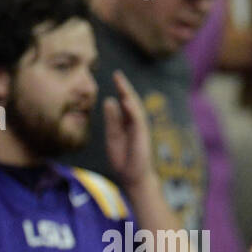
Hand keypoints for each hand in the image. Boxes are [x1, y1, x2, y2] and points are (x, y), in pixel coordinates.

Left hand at [103, 70, 154, 190]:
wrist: (132, 177)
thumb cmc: (124, 159)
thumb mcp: (113, 136)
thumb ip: (112, 119)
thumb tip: (109, 100)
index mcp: (128, 124)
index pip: (125, 104)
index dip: (121, 90)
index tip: (116, 76)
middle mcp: (136, 124)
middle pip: (131, 102)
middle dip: (125, 88)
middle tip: (117, 74)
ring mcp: (140, 130)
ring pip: (136, 108)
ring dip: (129, 95)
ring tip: (121, 82)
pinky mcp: (142, 136)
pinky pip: (138, 120)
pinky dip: (132, 109)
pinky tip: (126, 100)